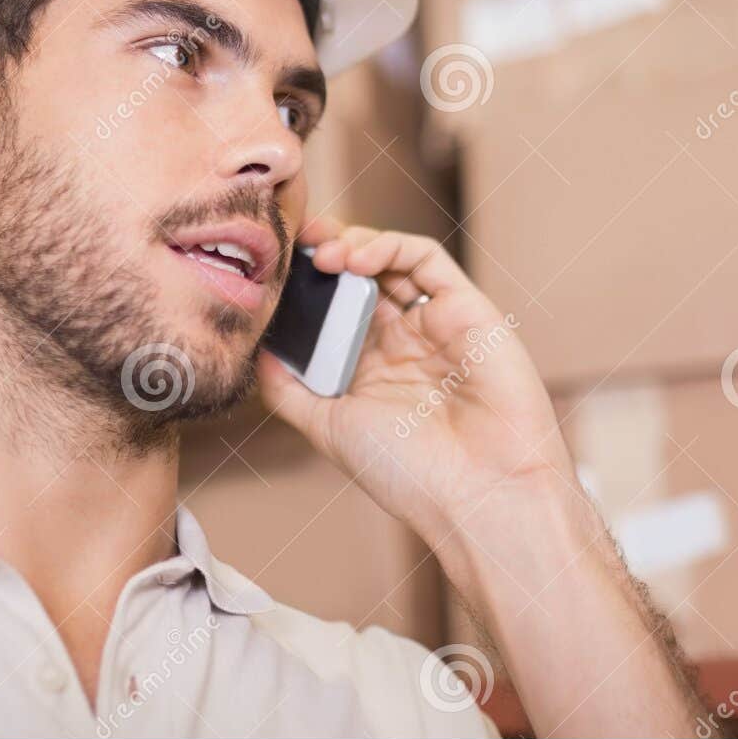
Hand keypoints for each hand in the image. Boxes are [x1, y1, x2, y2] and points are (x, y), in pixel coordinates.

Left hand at [256, 216, 576, 554]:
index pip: (334, 308)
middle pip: (360, 277)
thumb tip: (257, 349)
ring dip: (353, 243)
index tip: (271, 270)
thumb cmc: (411, 474)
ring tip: (321, 251)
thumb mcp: (329, 428)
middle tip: (293, 243)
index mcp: (373, 369)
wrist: (480, 495)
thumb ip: (289, 390)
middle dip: (323, 251)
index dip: (305, 284)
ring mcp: (436, 323)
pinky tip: (355, 259)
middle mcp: (405, 342)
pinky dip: (389, 246)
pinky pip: (427, 259)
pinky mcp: (467, 308)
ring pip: (392, 259)